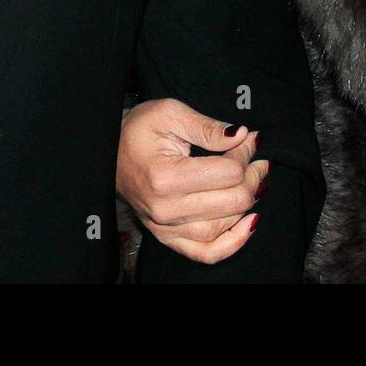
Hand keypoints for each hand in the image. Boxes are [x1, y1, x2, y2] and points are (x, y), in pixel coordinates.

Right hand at [116, 98, 267, 263]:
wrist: (109, 152)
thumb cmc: (137, 130)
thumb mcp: (169, 113)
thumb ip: (207, 126)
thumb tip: (241, 136)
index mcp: (166, 177)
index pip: (228, 172)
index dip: (245, 153)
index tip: (248, 139)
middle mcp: (166, 209)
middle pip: (232, 201)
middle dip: (252, 176)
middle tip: (256, 158)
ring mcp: (166, 228)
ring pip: (225, 226)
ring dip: (248, 204)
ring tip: (254, 181)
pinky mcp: (168, 237)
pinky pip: (207, 252)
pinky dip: (233, 243)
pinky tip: (249, 224)